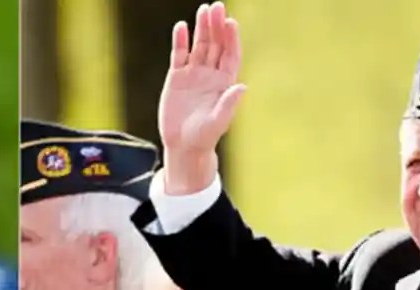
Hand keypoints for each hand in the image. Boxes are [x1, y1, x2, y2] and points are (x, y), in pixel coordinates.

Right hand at [158, 2, 245, 193]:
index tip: (230, 22)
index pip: (230, 54)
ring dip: (201, 29)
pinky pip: (179, 56)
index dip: (231, 38)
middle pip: (216, 45)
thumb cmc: (204, 137)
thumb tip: (243, 86)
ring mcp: (193, 74)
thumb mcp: (218, 122)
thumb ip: (229, 104)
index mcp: (224, 83)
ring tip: (202, 10)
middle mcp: (210, 75)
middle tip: (216, 7)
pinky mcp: (176, 78)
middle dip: (216, 26)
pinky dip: (180, 42)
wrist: (183, 146)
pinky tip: (181, 28)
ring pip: (199, 46)